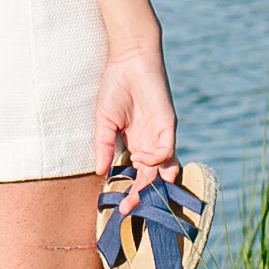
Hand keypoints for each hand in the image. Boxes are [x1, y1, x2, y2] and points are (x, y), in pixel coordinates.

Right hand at [93, 41, 178, 215]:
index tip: (121, 208)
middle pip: (154, 178)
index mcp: (136, 143)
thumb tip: (100, 173)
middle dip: (145, 196)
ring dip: (155, 183)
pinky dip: (156, 159)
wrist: (129, 59)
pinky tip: (140, 156)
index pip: (139, 175)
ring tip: (141, 191)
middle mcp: (151, 143)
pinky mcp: (168, 124)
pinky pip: (168, 150)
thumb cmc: (115, 86)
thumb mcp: (104, 121)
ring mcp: (161, 135)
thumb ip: (103, 146)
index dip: (133, 193)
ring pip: (166, 168)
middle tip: (131, 208)